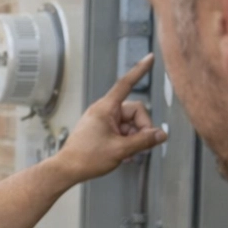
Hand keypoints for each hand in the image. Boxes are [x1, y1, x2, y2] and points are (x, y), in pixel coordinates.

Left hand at [52, 54, 166, 182]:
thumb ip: (143, 141)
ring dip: (134, 138)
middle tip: (141, 146)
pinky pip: (121, 131)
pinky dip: (126, 141)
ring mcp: (102, 120)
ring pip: (129, 124)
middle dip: (141, 129)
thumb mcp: (120, 150)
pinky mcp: (100, 130)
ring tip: (128, 154)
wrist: (66, 170)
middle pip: (135, 112)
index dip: (140, 70)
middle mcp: (103, 111)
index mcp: (106, 108)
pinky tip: (124, 155)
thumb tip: (161, 135)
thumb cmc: (86, 158)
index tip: (150, 58)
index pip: (126, 84)